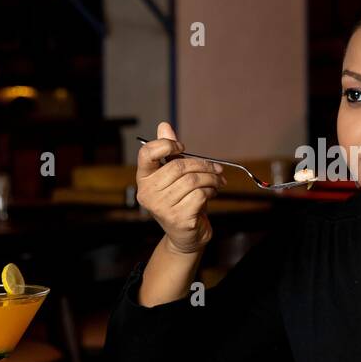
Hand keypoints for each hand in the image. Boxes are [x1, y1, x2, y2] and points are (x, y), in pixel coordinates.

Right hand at [134, 121, 226, 253]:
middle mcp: (147, 193)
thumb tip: (164, 125)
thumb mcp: (174, 176)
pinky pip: (200, 195)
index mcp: (143, 178)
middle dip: (203, 165)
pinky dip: (211, 191)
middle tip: (216, 168)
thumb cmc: (180, 201)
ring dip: (211, 179)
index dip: (167, 144)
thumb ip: (169, 152)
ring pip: (192, 180)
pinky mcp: (177, 218)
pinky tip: (212, 194)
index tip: (182, 147)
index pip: (147, 153)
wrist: (186, 235)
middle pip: (178, 166)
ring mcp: (161, 207)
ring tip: (217, 182)